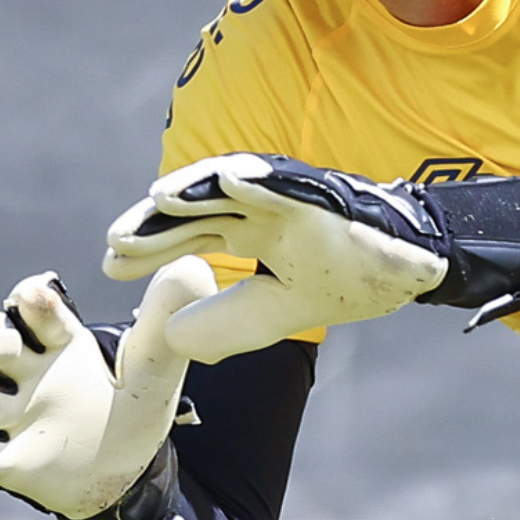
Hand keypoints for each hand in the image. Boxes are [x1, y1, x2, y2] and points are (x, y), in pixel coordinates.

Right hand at [0, 259, 214, 519]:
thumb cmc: (132, 418)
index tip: (34, 294)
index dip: (30, 299)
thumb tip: (191, 269)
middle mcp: (26, 373)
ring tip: (2, 410)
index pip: (34, 307)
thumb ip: (164, 326)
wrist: (123, 482)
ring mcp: (6, 414)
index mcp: (61, 345)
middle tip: (7, 348)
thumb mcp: (154, 373)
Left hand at [101, 152, 450, 361]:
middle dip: (156, 223)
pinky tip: (230, 183)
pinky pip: (291, 184)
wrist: (409, 268)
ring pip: (235, 184)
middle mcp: (263, 206)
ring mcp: (292, 197)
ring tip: (159, 198)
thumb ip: (225, 324)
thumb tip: (172, 338)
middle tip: (115, 242)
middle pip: (198, 208)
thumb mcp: (273, 315)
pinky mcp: (326, 197)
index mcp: (250, 230)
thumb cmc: (345, 280)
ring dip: (196, 188)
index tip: (109, 263)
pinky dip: (261, 181)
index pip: (188, 234)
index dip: (149, 246)